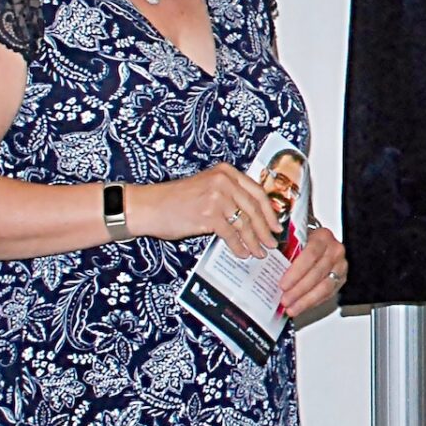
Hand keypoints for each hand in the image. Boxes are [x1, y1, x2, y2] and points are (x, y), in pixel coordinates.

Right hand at [128, 165, 280, 259]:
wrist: (149, 206)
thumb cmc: (176, 200)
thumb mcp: (207, 188)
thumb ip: (229, 195)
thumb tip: (253, 216)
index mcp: (226, 172)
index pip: (257, 192)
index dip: (270, 211)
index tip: (277, 225)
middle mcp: (224, 181)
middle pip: (254, 208)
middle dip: (266, 229)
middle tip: (272, 243)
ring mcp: (217, 197)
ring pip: (245, 223)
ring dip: (254, 241)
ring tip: (259, 252)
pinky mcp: (209, 214)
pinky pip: (231, 233)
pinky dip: (239, 246)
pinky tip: (242, 253)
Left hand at [278, 224, 348, 323]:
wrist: (320, 245)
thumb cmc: (304, 242)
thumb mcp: (294, 239)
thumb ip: (284, 249)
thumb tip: (264, 263)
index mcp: (322, 237)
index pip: (310, 255)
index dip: (296, 272)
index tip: (283, 284)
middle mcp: (335, 250)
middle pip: (317, 273)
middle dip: (299, 290)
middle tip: (284, 300)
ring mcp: (340, 266)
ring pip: (324, 286)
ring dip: (306, 300)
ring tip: (291, 308)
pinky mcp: (341, 279)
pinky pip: (328, 294)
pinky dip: (313, 303)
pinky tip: (301, 307)